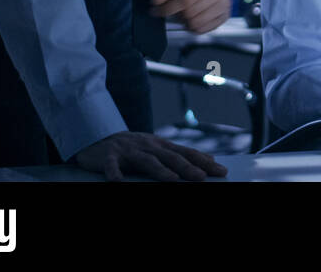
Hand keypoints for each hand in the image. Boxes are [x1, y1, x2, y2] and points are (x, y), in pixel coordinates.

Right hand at [74, 131, 227, 180]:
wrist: (99, 138)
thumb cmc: (134, 148)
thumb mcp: (158, 148)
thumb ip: (181, 154)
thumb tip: (209, 159)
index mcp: (161, 145)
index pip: (187, 153)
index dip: (204, 162)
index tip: (221, 171)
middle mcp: (148, 146)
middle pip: (171, 157)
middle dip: (188, 167)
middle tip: (202, 177)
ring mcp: (129, 151)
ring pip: (147, 161)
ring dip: (160, 171)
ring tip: (173, 180)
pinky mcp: (109, 156)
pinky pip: (112, 166)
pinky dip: (115, 173)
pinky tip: (118, 181)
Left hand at [150, 0, 229, 33]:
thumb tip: (156, 2)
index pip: (185, 0)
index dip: (167, 9)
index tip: (155, 11)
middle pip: (190, 14)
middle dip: (176, 14)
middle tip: (172, 9)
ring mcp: (225, 4)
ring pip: (196, 24)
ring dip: (184, 22)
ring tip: (182, 12)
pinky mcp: (226, 15)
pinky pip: (204, 30)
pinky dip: (193, 27)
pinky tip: (191, 17)